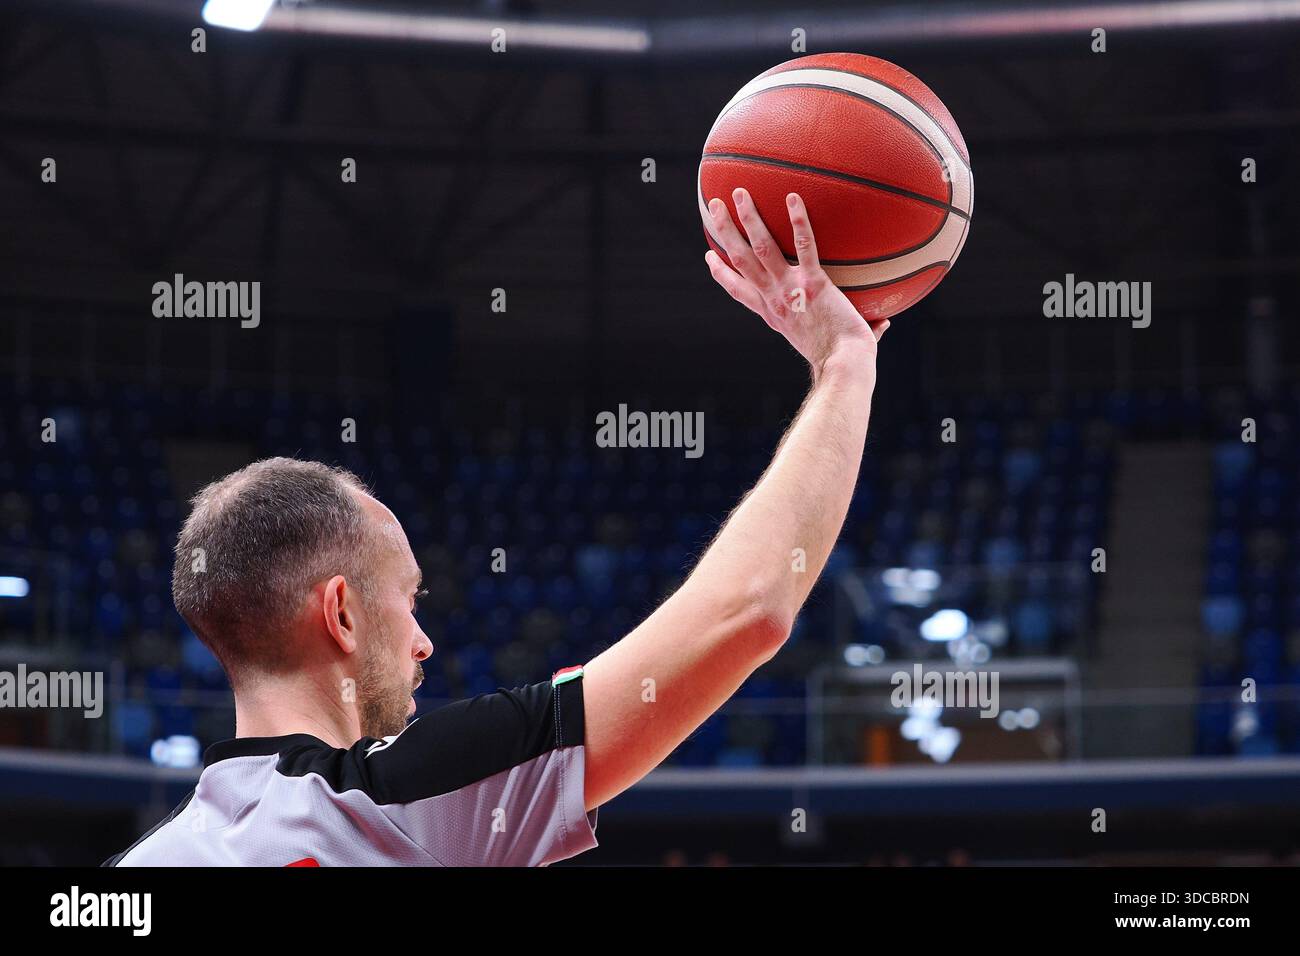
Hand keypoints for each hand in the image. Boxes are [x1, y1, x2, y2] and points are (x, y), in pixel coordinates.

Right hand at [704, 189, 887, 376]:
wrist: (843, 364)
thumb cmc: (841, 357)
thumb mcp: (832, 343)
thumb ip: (855, 325)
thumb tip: (885, 322)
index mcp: (772, 314)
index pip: (739, 290)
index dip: (722, 273)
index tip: (710, 257)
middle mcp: (773, 300)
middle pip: (740, 260)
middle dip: (725, 232)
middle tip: (714, 206)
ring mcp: (790, 290)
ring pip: (760, 249)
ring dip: (748, 219)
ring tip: (739, 192)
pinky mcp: (813, 284)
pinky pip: (805, 246)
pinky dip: (798, 221)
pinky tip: (793, 197)